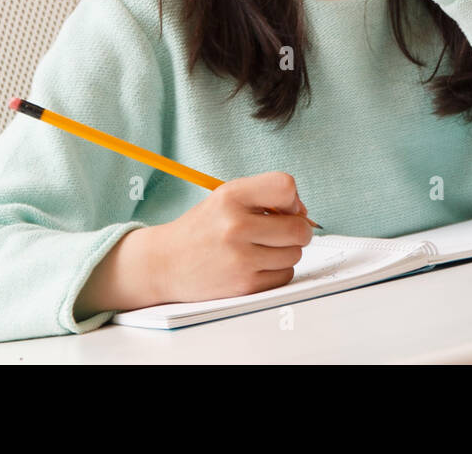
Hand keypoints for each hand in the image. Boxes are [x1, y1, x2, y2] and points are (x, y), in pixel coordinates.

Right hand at [153, 171, 312, 303]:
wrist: (165, 263)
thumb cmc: (203, 228)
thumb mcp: (226, 198)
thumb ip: (265, 196)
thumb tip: (305, 215)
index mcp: (231, 196)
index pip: (286, 186)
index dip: (293, 199)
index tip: (285, 209)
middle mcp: (235, 225)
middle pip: (299, 228)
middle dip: (298, 230)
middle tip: (282, 232)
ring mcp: (240, 258)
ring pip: (295, 253)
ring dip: (285, 252)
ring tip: (262, 249)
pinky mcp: (244, 285)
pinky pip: (285, 275)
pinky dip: (276, 271)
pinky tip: (256, 265)